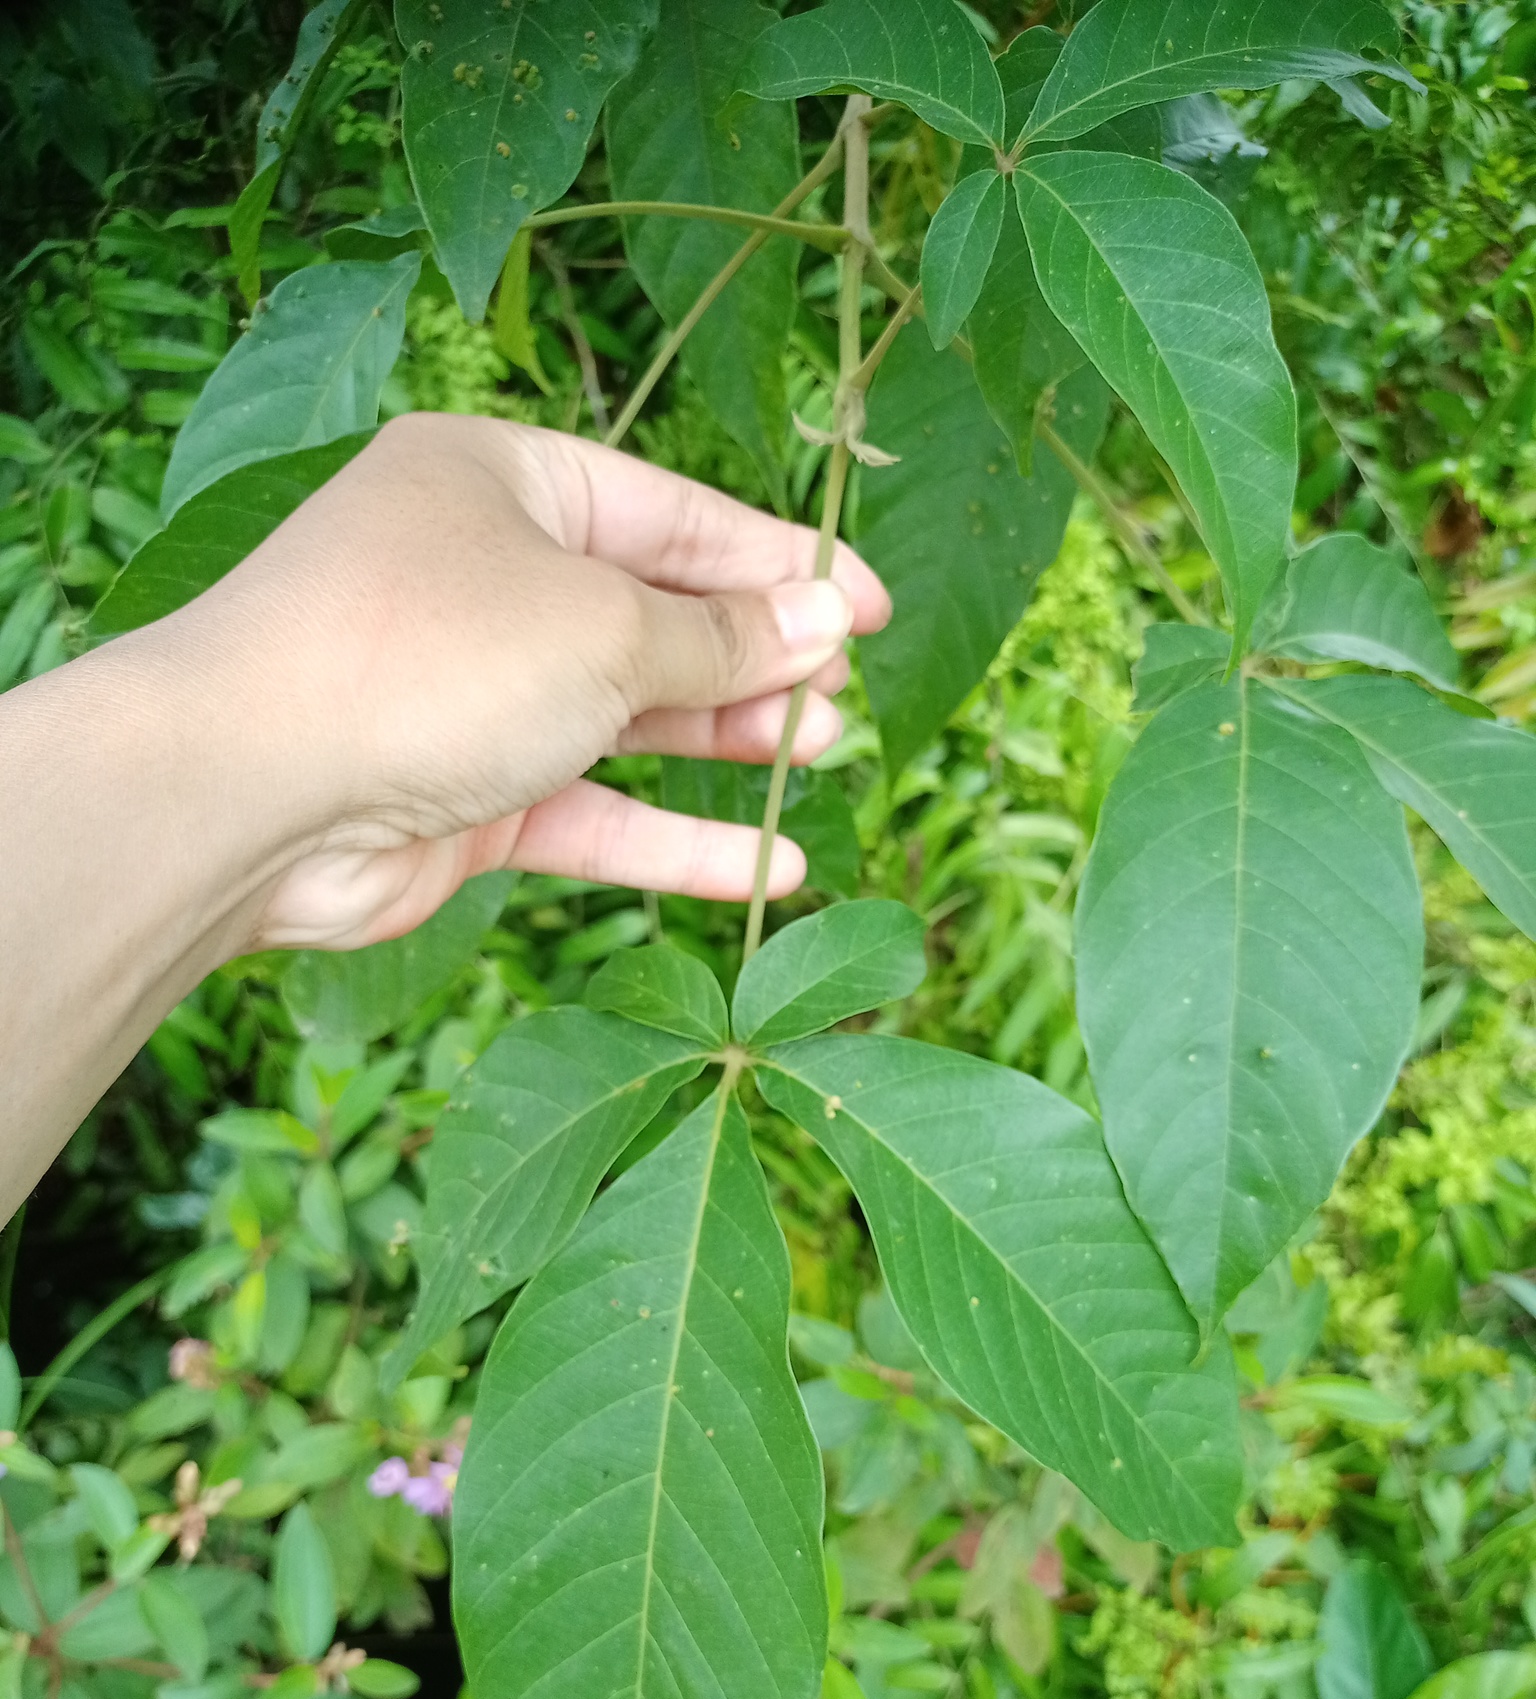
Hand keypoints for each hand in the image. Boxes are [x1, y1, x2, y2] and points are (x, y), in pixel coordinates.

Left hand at [195, 414, 889, 950]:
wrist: (251, 791)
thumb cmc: (429, 657)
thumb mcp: (604, 627)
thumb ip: (722, 636)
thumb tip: (826, 621)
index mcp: (504, 483)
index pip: (674, 513)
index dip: (781, 561)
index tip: (870, 607)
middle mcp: (485, 579)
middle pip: (651, 614)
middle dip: (754, 656)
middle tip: (838, 701)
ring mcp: (472, 694)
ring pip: (624, 714)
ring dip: (722, 738)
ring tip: (815, 757)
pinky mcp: (464, 798)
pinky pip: (589, 811)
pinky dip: (669, 836)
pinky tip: (764, 868)